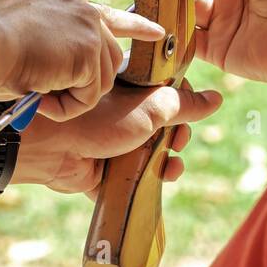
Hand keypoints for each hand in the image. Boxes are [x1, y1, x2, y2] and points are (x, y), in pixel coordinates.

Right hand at [0, 0, 164, 120]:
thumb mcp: (20, 28)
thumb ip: (47, 35)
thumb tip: (55, 58)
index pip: (106, 12)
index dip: (133, 26)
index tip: (156, 32)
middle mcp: (81, 5)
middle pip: (108, 53)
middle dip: (92, 80)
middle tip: (54, 93)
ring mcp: (89, 27)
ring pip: (100, 79)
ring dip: (71, 96)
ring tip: (37, 94)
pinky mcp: (90, 52)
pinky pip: (90, 96)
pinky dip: (67, 107)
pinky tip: (42, 99)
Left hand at [20, 82, 222, 193]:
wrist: (50, 146)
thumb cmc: (99, 118)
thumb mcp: (151, 107)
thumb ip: (185, 105)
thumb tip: (216, 98)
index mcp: (131, 86)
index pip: (167, 89)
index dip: (184, 100)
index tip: (193, 111)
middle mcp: (121, 111)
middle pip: (162, 123)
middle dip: (177, 135)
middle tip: (179, 141)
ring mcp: (111, 140)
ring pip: (149, 152)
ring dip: (167, 160)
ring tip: (172, 166)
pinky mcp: (102, 169)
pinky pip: (132, 177)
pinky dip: (148, 180)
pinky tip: (162, 180)